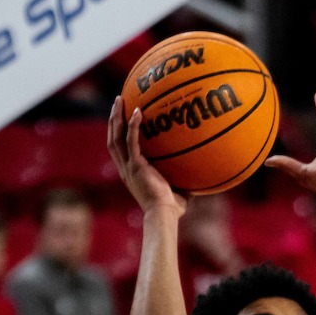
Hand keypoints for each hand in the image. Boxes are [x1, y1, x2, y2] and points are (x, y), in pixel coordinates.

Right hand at [108, 98, 184, 218]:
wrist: (164, 215)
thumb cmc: (172, 207)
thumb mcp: (178, 186)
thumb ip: (184, 174)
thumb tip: (203, 165)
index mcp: (130, 172)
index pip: (119, 148)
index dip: (117, 131)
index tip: (122, 116)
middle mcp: (125, 168)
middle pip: (112, 138)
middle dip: (113, 119)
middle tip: (118, 101)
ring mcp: (128, 167)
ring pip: (116, 137)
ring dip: (116, 117)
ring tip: (120, 100)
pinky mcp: (135, 166)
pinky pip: (131, 141)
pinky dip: (132, 126)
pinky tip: (138, 111)